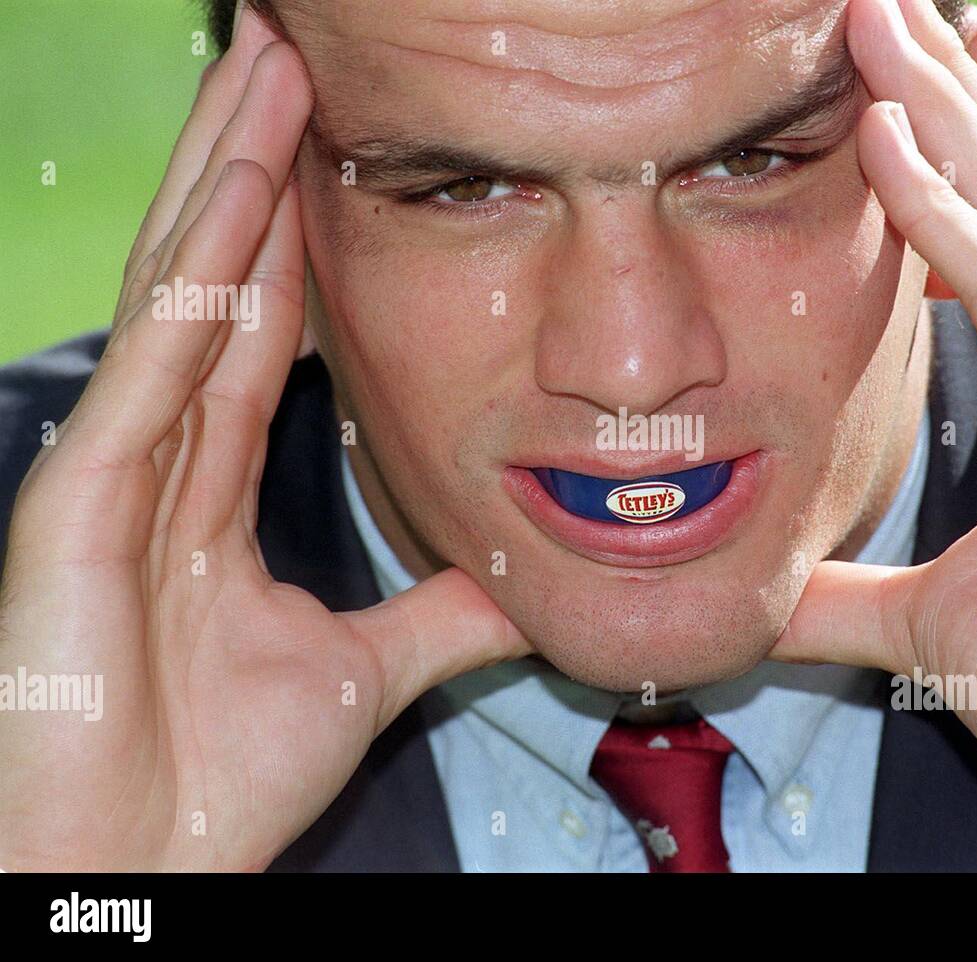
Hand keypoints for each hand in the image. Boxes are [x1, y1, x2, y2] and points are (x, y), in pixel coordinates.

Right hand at [0, 5, 528, 871]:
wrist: (141, 865)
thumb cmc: (216, 778)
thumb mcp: (360, 671)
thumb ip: (435, 616)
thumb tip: (518, 585)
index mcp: (212, 488)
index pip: (260, 329)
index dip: (297, 237)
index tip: (339, 152)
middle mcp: (161, 457)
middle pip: (218, 280)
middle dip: (256, 166)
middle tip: (296, 57)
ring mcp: (117, 465)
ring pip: (183, 288)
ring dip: (230, 174)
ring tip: (270, 68)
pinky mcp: (85, 495)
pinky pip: (158, 356)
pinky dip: (201, 266)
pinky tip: (242, 182)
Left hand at [772, 0, 976, 870]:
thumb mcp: (932, 623)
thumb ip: (848, 597)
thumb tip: (769, 598)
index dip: (948, 148)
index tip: (886, 80)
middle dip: (938, 88)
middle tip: (868, 3)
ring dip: (936, 109)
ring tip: (868, 21)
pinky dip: (949, 214)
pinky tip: (889, 141)